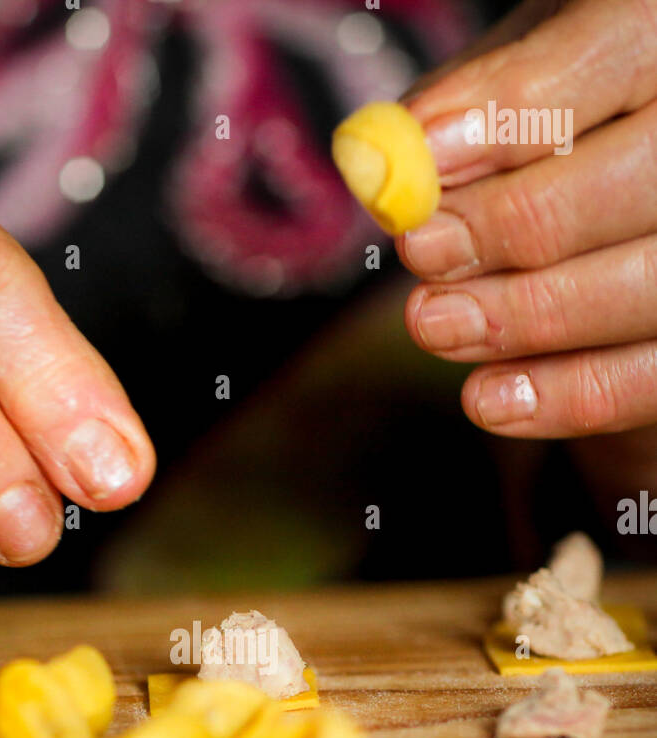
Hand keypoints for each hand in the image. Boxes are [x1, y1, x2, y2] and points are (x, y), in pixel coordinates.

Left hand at [397, 0, 656, 440]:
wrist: (612, 221)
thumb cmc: (552, 134)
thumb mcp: (505, 96)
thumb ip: (454, 114)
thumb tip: (394, 164)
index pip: (615, 51)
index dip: (517, 110)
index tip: (425, 157)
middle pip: (636, 180)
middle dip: (515, 224)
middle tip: (422, 252)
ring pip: (645, 288)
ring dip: (525, 316)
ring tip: (434, 323)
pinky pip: (649, 380)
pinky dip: (564, 397)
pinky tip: (488, 398)